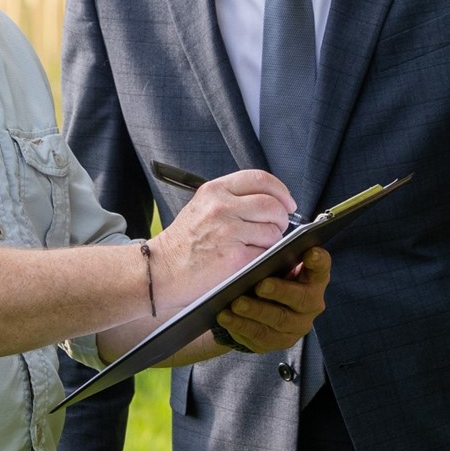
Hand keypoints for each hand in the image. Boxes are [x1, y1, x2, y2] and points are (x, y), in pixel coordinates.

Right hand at [147, 169, 292, 311]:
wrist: (162, 271)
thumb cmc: (184, 243)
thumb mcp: (202, 207)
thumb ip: (233, 198)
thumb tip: (271, 200)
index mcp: (215, 190)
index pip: (260, 179)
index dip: (281, 191)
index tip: (287, 202)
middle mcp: (222, 207)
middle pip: (272, 205)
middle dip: (281, 218)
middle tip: (276, 227)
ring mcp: (229, 231)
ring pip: (273, 230)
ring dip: (273, 240)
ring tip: (256, 246)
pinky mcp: (235, 257)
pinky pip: (266, 252)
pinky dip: (264, 257)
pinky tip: (249, 259)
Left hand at [215, 247, 329, 353]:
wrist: (255, 307)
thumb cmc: (267, 276)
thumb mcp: (273, 264)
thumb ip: (274, 253)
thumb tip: (267, 239)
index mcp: (312, 278)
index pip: (321, 267)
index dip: (318, 261)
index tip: (310, 252)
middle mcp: (311, 303)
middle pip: (302, 298)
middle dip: (281, 291)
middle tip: (260, 285)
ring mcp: (296, 325)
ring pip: (278, 320)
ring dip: (256, 311)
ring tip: (235, 303)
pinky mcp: (279, 341)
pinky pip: (260, 336)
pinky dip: (241, 326)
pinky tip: (226, 317)